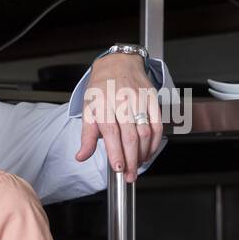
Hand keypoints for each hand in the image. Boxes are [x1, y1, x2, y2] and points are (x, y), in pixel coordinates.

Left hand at [76, 52, 163, 181]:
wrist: (118, 64)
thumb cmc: (100, 89)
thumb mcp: (87, 110)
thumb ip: (87, 136)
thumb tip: (81, 156)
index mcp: (103, 106)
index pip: (112, 134)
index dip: (116, 153)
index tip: (119, 169)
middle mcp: (122, 102)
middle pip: (131, 136)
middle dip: (132, 160)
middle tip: (130, 176)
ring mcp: (139, 100)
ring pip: (146, 132)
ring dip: (144, 153)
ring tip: (139, 165)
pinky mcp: (152, 99)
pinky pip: (157, 123)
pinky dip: (155, 141)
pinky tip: (149, 151)